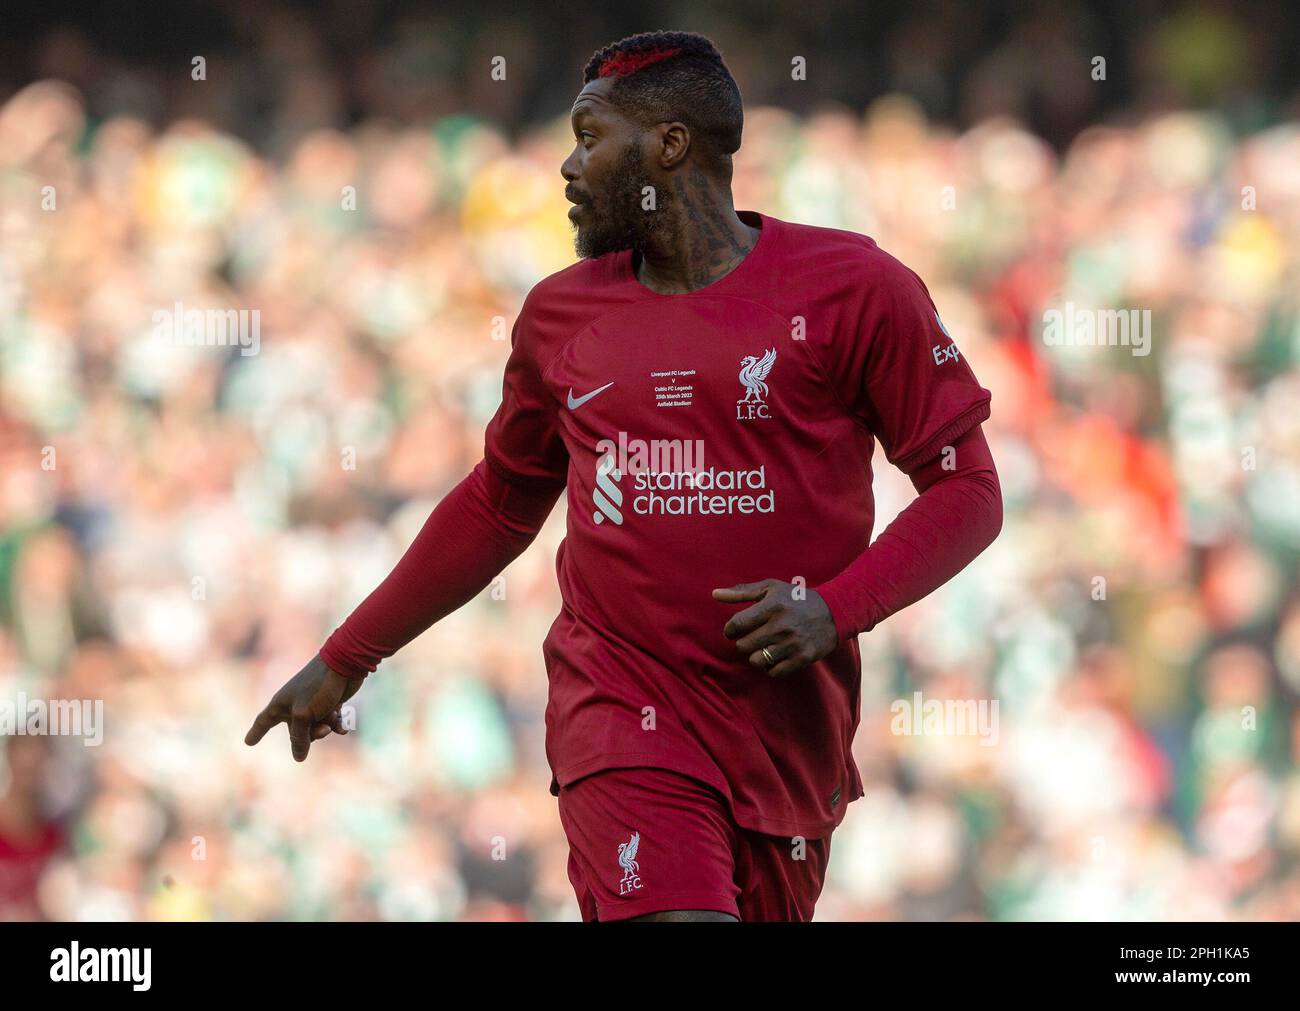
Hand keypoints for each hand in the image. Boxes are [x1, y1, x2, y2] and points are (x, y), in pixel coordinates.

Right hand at [244, 655, 363, 760]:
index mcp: (281, 704)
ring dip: (326, 727)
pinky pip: (330, 722)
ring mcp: (312, 704)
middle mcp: (294, 705)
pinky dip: (337, 725)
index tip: (248, 742)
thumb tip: (299, 758)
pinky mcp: (329, 702)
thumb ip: (299, 738)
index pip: (263, 722)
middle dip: (311, 734)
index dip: (256, 733)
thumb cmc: (318, 687)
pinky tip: (344, 727)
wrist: (345, 664)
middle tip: (324, 728)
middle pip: (297, 733)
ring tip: (333, 720)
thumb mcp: (304, 715)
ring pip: (316, 728)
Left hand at [712, 579, 838, 677]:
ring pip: (756, 661)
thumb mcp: (771, 588)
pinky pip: (773, 672)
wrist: (834, 612)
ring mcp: (792, 644)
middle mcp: (782, 626)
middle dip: (743, 642)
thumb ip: (741, 592)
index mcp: (772, 606)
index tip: (734, 629)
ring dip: (756, 655)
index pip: (736, 625)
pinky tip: (776, 655)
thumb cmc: (796, 599)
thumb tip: (714, 594)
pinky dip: (770, 666)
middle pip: (743, 646)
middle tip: (752, 637)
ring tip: (764, 646)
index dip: (730, 630)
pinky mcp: (802, 659)